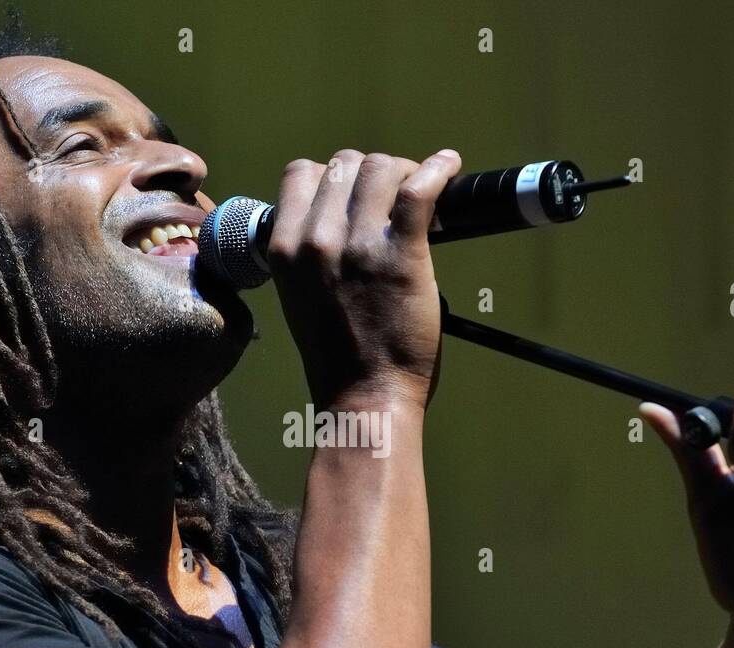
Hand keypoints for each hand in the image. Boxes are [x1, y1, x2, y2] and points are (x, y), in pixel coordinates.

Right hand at [267, 148, 462, 410]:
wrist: (365, 397)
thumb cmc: (337, 355)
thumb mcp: (300, 296)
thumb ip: (309, 253)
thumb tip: (338, 217)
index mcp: (284, 248)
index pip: (301, 174)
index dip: (332, 176)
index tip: (355, 194)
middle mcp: (315, 240)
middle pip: (343, 163)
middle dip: (370, 174)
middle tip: (393, 197)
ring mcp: (358, 246)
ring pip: (379, 167)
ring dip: (402, 171)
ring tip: (418, 191)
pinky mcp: (401, 255)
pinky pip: (420, 189)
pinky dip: (438, 170)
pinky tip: (449, 167)